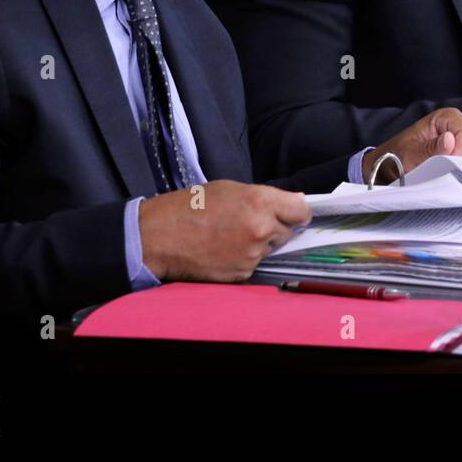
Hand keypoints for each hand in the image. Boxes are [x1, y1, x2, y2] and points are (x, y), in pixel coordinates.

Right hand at [139, 180, 311, 282]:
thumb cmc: (191, 207)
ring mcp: (253, 254)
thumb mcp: (230, 189)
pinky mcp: (243, 273)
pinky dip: (245, 259)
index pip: (302, 211)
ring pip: (271, 248)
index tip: (293, 214)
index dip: (297, 212)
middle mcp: (262, 229)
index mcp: (260, 202)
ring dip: (259, 244)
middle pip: (287, 231)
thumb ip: (264, 196)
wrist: (160, 237)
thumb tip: (294, 203)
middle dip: (275, 227)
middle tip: (249, 222)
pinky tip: (224, 250)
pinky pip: (255, 264)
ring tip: (231, 235)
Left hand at [362, 107, 461, 182]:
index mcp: (447, 117)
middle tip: (452, 179)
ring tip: (454, 184)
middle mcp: (460, 127)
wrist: (389, 167)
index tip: (451, 167)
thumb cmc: (397, 156)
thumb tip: (449, 141)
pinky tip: (460, 186)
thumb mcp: (408, 153)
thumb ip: (428, 149)